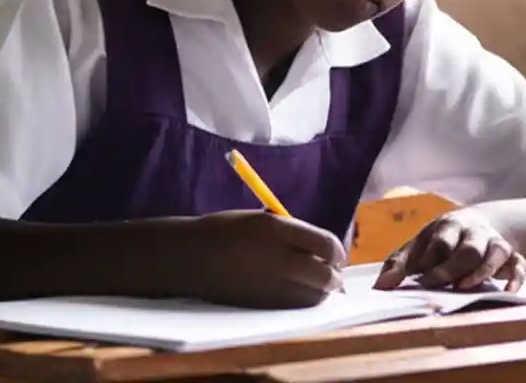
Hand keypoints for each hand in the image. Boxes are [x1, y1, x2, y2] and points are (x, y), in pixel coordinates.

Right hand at [179, 211, 346, 308]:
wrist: (188, 256)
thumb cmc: (224, 230)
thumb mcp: (260, 219)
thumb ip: (290, 231)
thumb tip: (320, 246)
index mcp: (277, 230)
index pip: (325, 245)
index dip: (336, 251)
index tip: (336, 254)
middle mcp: (278, 259)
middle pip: (325, 275)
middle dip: (334, 275)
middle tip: (332, 273)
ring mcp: (270, 284)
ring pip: (314, 295)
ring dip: (321, 290)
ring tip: (315, 283)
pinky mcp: (262, 304)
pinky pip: (295, 305)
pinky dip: (303, 300)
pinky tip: (296, 291)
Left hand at [373, 209, 525, 292]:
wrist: (477, 223)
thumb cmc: (440, 241)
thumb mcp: (418, 245)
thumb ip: (399, 265)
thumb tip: (380, 288)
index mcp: (447, 227)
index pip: (440, 242)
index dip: (431, 262)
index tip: (419, 281)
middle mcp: (473, 232)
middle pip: (467, 249)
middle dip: (453, 268)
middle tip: (439, 285)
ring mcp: (494, 243)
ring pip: (495, 253)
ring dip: (483, 270)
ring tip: (466, 287)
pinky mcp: (512, 256)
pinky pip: (520, 264)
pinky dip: (516, 277)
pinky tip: (508, 291)